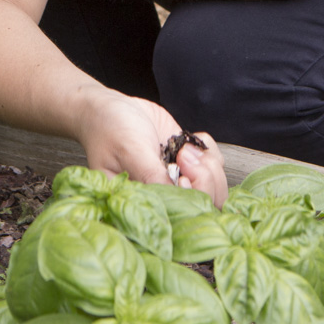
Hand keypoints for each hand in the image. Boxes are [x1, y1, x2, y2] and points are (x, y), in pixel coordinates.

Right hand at [76, 90, 228, 206]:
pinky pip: (214, 162)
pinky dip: (210, 149)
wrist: (110, 108)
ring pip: (214, 184)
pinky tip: (190, 140)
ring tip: (184, 149)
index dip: (192, 198)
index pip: (180, 216)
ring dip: (208, 164)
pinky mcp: (186, 160)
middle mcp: (165, 193)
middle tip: (183, 155)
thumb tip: (179, 196)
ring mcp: (178, 176)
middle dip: (205, 178)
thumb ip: (152, 175)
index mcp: (146, 202)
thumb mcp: (129, 152)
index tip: (181, 177)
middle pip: (206, 202)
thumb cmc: (110, 130)